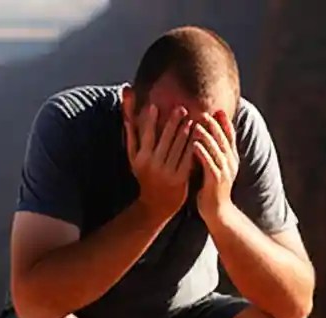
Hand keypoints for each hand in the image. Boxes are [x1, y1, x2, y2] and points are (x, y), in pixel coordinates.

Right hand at [125, 94, 192, 219]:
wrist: (157, 203)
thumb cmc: (145, 174)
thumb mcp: (133, 157)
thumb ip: (131, 135)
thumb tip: (127, 116)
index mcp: (140, 158)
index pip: (145, 136)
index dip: (149, 121)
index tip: (154, 106)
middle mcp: (152, 164)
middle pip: (164, 139)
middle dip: (172, 123)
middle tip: (180, 108)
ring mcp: (167, 171)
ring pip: (178, 147)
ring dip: (186, 131)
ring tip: (191, 118)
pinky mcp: (180, 177)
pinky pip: (188, 157)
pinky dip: (193, 144)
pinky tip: (198, 134)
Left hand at [193, 111, 239, 222]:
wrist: (217, 212)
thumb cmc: (211, 191)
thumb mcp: (214, 170)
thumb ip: (212, 155)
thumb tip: (205, 140)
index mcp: (231, 159)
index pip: (230, 137)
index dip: (224, 123)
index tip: (217, 110)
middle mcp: (230, 163)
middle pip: (224, 139)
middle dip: (215, 125)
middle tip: (204, 112)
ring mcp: (224, 171)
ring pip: (217, 149)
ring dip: (207, 136)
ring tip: (196, 125)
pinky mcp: (216, 180)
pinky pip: (209, 163)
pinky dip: (202, 152)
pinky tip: (193, 144)